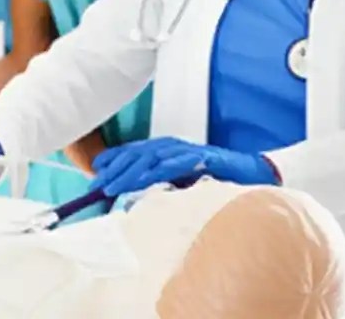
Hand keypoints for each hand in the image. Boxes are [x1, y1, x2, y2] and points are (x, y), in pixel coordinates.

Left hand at [90, 137, 277, 196]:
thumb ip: (156, 184)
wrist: (250, 171)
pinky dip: (162, 169)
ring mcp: (186, 150)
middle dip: (115, 170)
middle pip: (136, 155)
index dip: (111, 162)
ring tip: (114, 186)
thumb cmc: (212, 177)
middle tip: (98, 186)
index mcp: (163, 149)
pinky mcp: (204, 157)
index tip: (94, 175)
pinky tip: (149, 177)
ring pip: (152, 158)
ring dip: (131, 171)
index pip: (131, 152)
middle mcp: (171, 146)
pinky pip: (179, 162)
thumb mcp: (177, 181)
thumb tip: (130, 198)